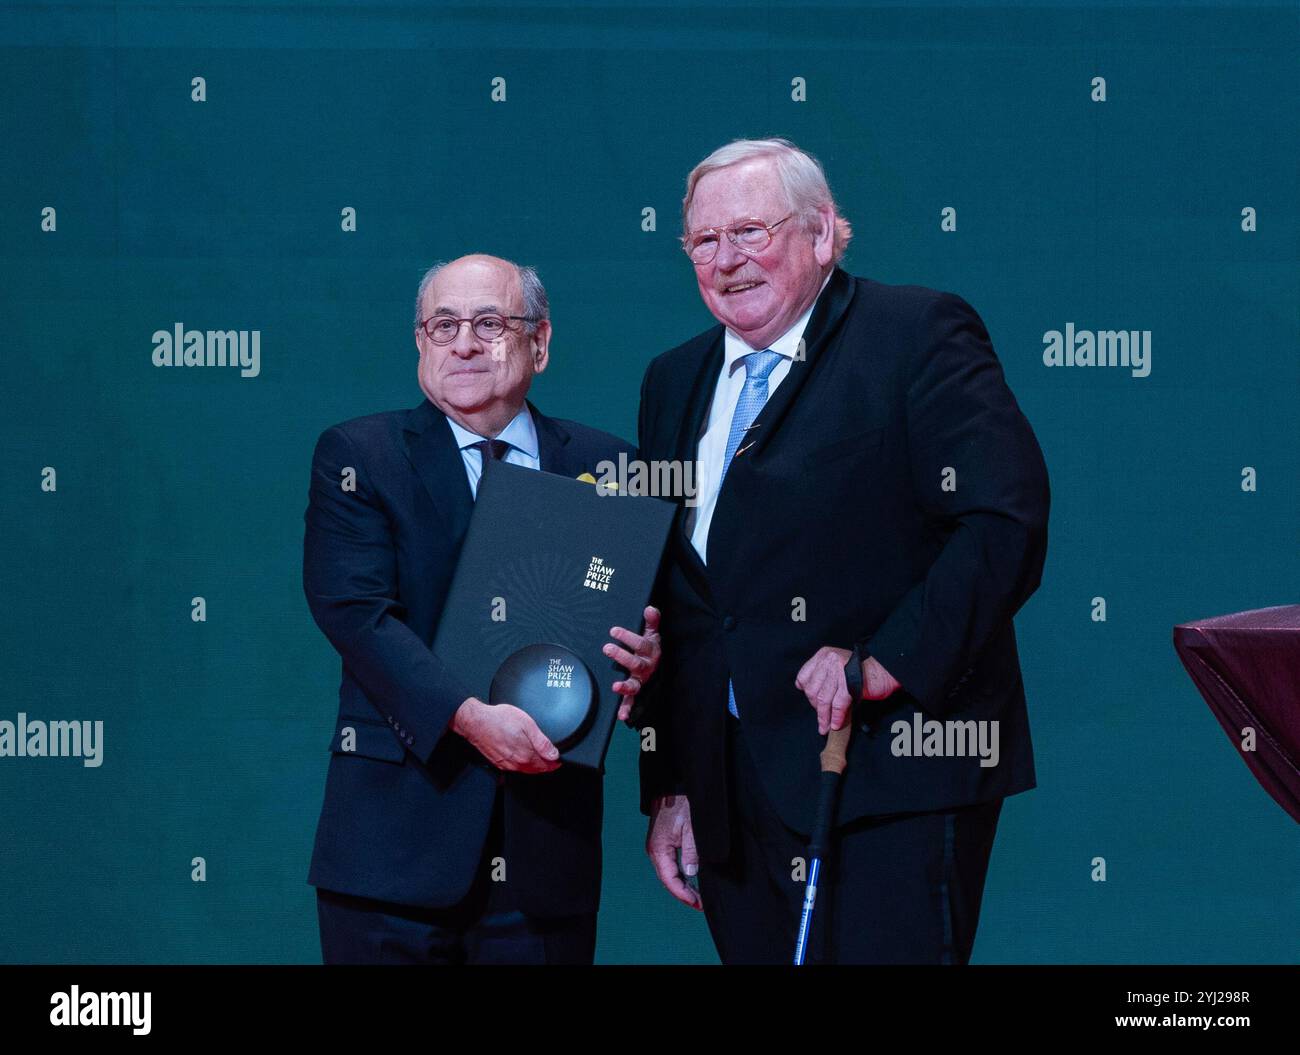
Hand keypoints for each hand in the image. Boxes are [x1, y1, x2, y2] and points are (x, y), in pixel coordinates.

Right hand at [451, 697, 560, 773]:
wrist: (476, 722)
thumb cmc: (499, 719)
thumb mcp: (527, 724)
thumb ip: (542, 742)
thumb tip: (554, 754)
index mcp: (526, 755)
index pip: (546, 765)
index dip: (555, 763)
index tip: (559, 760)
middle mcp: (517, 763)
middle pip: (537, 769)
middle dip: (546, 766)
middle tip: (553, 760)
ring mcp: (507, 765)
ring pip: (526, 769)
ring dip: (535, 766)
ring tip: (540, 759)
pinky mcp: (499, 763)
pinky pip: (515, 768)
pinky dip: (523, 765)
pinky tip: (523, 757)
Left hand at [605, 605, 661, 720]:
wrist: (658, 665)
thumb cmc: (651, 647)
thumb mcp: (653, 634)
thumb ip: (652, 621)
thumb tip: (650, 608)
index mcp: (651, 652)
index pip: (641, 643)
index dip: (628, 637)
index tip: (613, 631)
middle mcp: (647, 667)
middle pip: (636, 663)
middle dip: (622, 656)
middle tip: (607, 648)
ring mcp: (641, 680)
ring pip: (635, 684)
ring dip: (625, 686)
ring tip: (615, 686)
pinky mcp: (635, 690)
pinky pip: (631, 700)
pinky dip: (627, 708)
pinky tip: (621, 716)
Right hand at [646, 794, 700, 909]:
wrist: (673, 785)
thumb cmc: (681, 803)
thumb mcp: (691, 828)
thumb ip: (691, 852)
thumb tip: (691, 873)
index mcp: (658, 849)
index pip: (670, 880)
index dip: (684, 895)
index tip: (698, 904)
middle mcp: (655, 850)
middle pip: (668, 879)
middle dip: (684, 893)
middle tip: (700, 904)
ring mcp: (657, 846)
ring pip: (669, 873)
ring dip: (682, 885)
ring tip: (697, 896)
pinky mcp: (663, 841)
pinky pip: (670, 863)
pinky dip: (680, 874)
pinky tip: (690, 879)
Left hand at [795, 646, 901, 734]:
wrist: (886, 671)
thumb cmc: (862, 672)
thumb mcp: (837, 667)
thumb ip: (822, 675)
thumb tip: (804, 692)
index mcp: (824, 654)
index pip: (803, 676)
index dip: (806, 693)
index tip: (812, 703)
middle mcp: (830, 659)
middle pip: (812, 690)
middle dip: (816, 708)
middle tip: (822, 718)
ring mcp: (839, 670)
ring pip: (824, 699)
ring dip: (823, 717)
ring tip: (824, 727)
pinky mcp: (850, 682)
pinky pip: (838, 704)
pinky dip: (836, 717)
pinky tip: (836, 724)